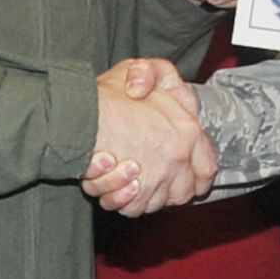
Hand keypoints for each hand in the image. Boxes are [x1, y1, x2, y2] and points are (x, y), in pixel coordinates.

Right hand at [84, 58, 213, 213]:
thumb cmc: (102, 95)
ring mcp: (157, 178)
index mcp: (187, 129)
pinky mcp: (133, 195)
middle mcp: (177, 157)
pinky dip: (123, 200)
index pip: (206, 168)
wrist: (73, 116)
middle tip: (146, 173)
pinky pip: (134, 209)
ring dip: (140, 192)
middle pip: (183, 192)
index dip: (196, 175)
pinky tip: (114, 183)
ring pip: (156, 202)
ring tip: (123, 171)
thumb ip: (152, 74)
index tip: (182, 174)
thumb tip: (145, 91)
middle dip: (167, 187)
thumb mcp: (134, 69)